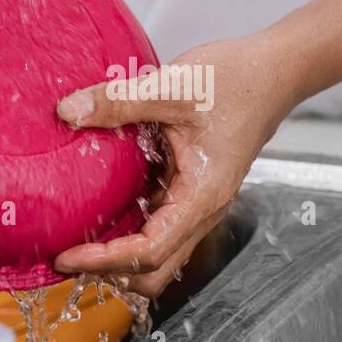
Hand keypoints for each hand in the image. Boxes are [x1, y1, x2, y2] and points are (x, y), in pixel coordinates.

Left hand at [53, 34, 300, 297]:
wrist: (275, 70)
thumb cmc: (238, 79)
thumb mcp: (173, 86)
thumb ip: (119, 101)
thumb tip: (67, 112)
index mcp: (202, 196)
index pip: (149, 252)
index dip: (104, 261)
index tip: (65, 256)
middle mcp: (202, 208)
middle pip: (154, 269)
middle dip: (110, 272)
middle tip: (65, 254)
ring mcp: (199, 201)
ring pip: (157, 252)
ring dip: (118, 254)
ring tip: (77, 236)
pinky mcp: (193, 186)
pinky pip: (159, 223)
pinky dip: (129, 228)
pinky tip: (102, 206)